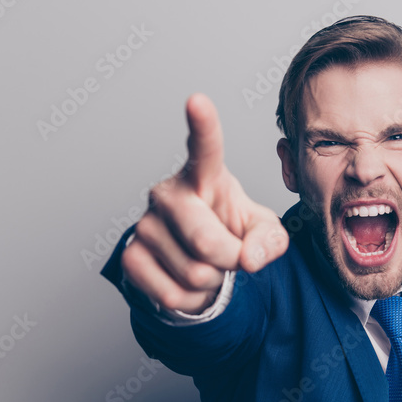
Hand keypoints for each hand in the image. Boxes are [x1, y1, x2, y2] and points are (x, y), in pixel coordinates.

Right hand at [120, 94, 288, 314]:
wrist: (196, 261)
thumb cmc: (230, 231)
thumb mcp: (262, 231)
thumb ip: (270, 239)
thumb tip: (250, 257)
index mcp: (204, 175)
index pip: (204, 148)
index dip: (202, 125)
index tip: (197, 101)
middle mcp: (168, 193)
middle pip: (207, 242)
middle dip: (232, 261)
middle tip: (235, 257)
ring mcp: (145, 224)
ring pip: (195, 274)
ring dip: (214, 281)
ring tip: (208, 264)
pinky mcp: (130, 255)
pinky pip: (173, 294)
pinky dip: (193, 300)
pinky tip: (188, 281)